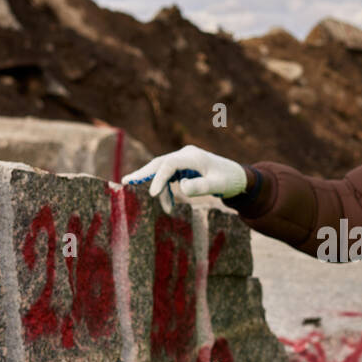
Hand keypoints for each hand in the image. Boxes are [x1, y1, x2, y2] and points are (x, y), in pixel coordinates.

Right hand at [121, 145, 247, 210]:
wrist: (236, 176)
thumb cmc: (228, 180)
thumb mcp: (218, 185)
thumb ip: (201, 187)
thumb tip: (181, 187)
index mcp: (193, 156)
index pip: (170, 164)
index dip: (159, 178)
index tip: (154, 195)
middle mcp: (185, 155)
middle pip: (159, 163)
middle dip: (143, 174)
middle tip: (125, 183)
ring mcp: (183, 160)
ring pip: (162, 171)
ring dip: (159, 188)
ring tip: (165, 207)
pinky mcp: (183, 167)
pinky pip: (168, 176)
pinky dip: (166, 189)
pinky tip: (168, 204)